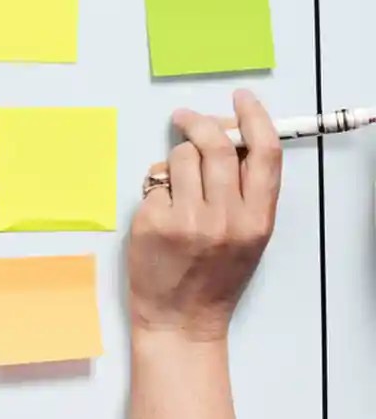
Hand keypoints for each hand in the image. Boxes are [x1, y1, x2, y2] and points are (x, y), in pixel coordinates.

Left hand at [128, 89, 282, 341]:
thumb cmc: (214, 276)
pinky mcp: (152, 222)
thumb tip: (231, 136)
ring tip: (174, 181)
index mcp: (257, 219)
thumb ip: (245, 190)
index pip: (264, 154)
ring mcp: (187, 219)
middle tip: (185, 117)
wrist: (181, 319)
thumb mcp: (248, 236)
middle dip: (200, 123)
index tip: (241, 99)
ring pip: (180, 157)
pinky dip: (156, 188)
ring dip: (175, 158)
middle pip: (216, 145)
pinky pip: (154, 183)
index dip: (255, 118)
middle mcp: (225, 218)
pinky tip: (160, 211)